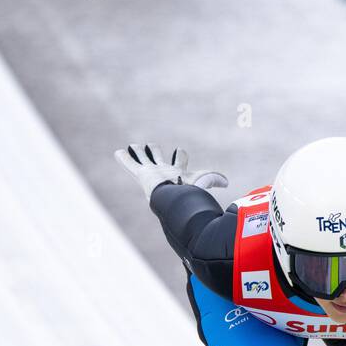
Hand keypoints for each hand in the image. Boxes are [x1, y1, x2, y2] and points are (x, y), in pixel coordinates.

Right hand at [113, 143, 227, 199]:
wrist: (172, 198)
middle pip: (158, 159)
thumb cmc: (187, 190)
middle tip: (152, 146)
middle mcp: (163, 173)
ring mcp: (152, 173)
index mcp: (177, 174)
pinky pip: (131, 165)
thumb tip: (226, 182)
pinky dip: (125, 159)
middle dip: (155, 152)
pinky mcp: (141, 174)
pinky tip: (118, 152)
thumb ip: (214, 178)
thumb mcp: (203, 178)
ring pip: (144, 159)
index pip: (179, 162)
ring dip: (140, 153)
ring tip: (134, 147)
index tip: (180, 151)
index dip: (180, 156)